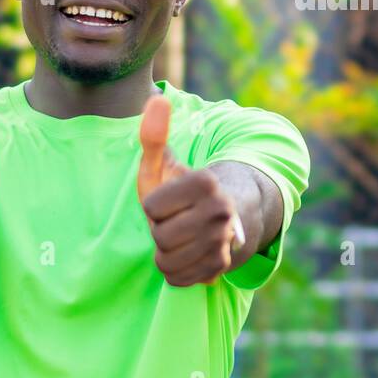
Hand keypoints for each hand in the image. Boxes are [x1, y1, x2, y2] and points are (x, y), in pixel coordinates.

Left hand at [137, 93, 244, 286]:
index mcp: (206, 182)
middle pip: (161, 236)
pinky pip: (177, 278)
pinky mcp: (222, 266)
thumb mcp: (165, 162)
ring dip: (165, 252)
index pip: (152, 207)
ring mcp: (225, 241)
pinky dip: (175, 270)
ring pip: (167, 261)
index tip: (170, 199)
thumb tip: (156, 98)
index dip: (154, 204)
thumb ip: (154, 134)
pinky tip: (185, 254)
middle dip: (160, 230)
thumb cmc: (183, 189)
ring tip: (180, 237)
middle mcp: (222, 211)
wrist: (225, 218)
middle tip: (175, 220)